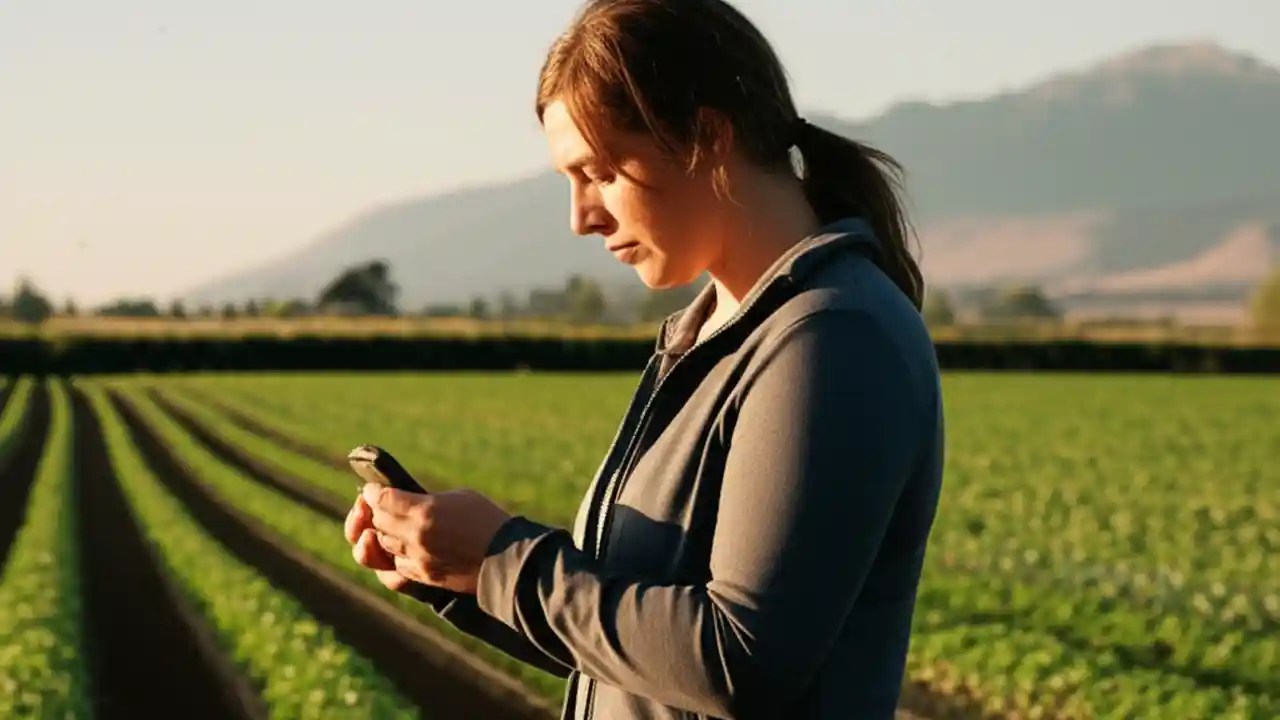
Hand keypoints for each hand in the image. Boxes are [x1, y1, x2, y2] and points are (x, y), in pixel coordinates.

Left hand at [345, 483, 512, 594]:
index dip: (375, 492)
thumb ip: (428, 500)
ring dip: (386, 534)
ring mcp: (418, 559)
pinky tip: (405, 548)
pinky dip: (397, 555)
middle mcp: (416, 536)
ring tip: (395, 526)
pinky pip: (397, 567)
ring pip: (385, 545)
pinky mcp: (425, 577)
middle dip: (379, 512)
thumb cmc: (488, 520)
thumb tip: (409, 502)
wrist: (509, 558)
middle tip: (383, 506)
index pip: (383, 499)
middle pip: (380, 522)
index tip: (374, 489)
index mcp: (424, 511)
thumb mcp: (459, 497)